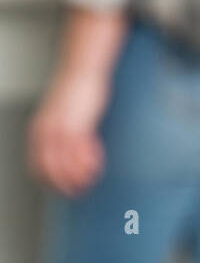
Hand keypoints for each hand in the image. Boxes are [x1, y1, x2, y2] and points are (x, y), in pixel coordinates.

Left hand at [28, 73, 109, 195]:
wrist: (81, 72)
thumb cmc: (74, 97)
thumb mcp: (59, 120)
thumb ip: (58, 138)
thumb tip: (64, 159)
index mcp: (38, 132)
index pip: (38, 169)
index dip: (52, 184)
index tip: (68, 190)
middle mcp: (46, 131)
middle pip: (52, 171)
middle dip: (68, 185)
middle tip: (83, 190)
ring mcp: (61, 128)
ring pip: (67, 164)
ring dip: (82, 175)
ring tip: (93, 176)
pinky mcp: (78, 123)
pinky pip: (82, 151)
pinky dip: (90, 161)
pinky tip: (98, 161)